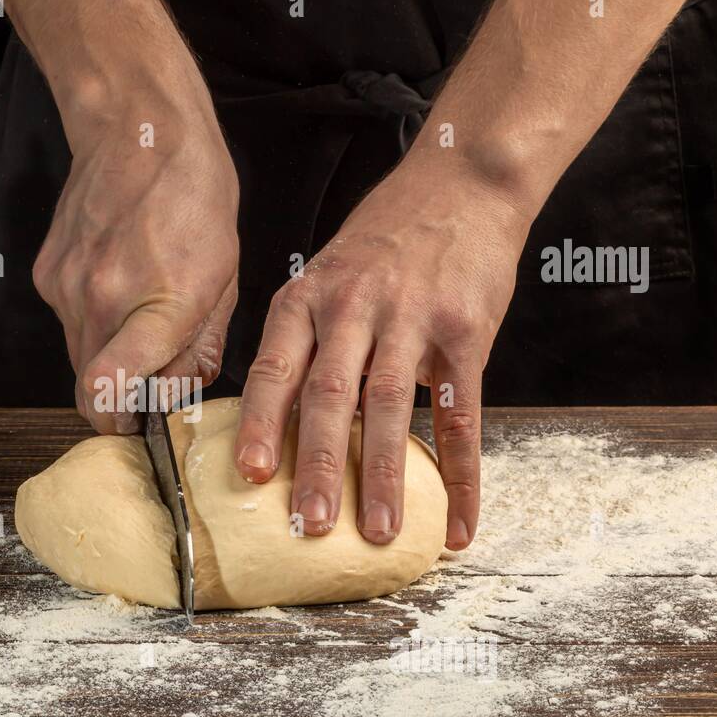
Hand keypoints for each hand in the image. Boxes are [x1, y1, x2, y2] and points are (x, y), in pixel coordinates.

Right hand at [33, 104, 239, 433]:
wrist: (138, 128)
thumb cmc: (192, 192)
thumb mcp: (226, 275)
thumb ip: (202, 344)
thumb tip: (181, 390)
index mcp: (158, 302)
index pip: (109, 390)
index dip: (119, 422)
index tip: (135, 425)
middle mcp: (101, 298)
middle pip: (89, 387)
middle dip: (117, 397)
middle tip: (148, 381)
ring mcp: (66, 286)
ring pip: (78, 356)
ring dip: (106, 357)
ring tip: (140, 318)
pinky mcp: (47, 274)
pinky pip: (69, 322)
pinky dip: (93, 322)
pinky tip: (119, 286)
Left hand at [233, 157, 529, 549]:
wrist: (458, 184)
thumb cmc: (382, 244)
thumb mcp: (326, 279)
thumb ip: (308, 345)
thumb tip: (280, 428)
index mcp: (306, 299)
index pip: (275, 369)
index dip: (260, 425)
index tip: (251, 474)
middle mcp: (351, 307)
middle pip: (328, 395)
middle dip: (317, 466)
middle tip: (309, 525)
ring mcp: (410, 316)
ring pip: (391, 404)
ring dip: (384, 475)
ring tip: (380, 532)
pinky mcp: (465, 328)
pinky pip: (463, 410)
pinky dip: (461, 470)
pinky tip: (459, 516)